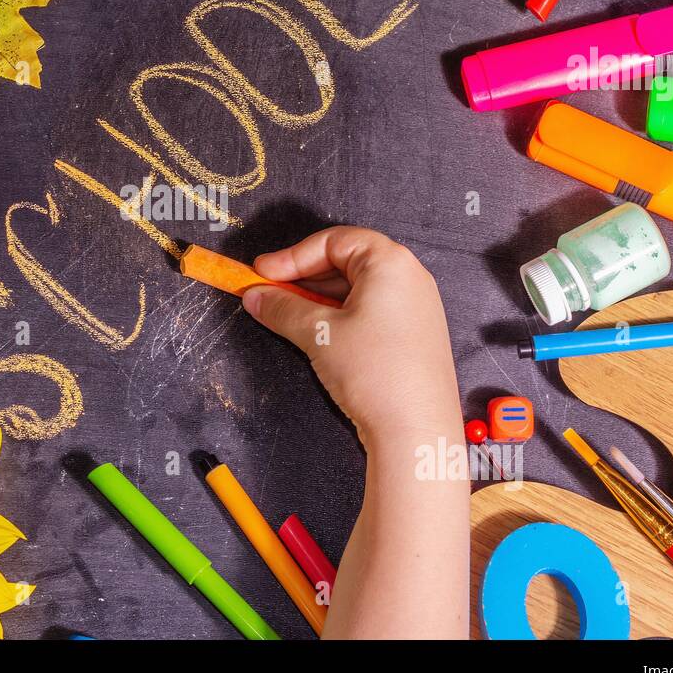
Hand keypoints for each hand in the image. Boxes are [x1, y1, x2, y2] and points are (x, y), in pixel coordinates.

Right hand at [242, 226, 461, 447]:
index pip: (334, 241)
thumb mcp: (317, 333)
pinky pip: (370, 311)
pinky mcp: (413, 334)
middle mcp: (409, 277)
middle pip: (346, 261)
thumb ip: (282, 307)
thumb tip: (256, 296)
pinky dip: (340, 316)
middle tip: (269, 293)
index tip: (262, 273)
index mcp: (391, 263)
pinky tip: (316, 333)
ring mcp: (415, 307)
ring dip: (318, 298)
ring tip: (287, 316)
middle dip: (303, 276)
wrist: (416, 431)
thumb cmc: (376, 373)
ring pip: (356, 289)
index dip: (293, 255)